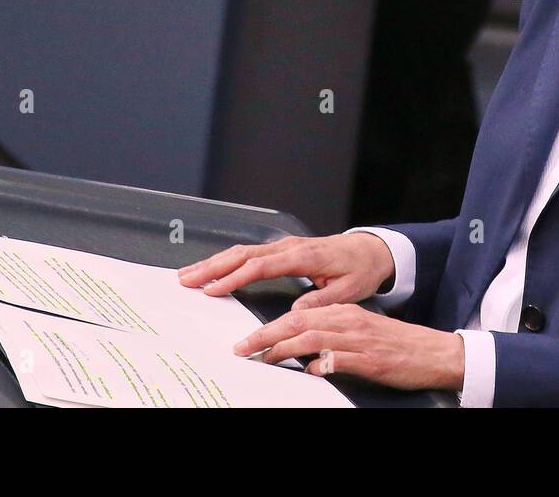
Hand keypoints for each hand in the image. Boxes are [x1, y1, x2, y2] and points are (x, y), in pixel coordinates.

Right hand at [177, 233, 395, 309]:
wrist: (372, 250)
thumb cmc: (360, 269)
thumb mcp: (348, 290)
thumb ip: (321, 301)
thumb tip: (296, 313)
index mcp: (304, 256)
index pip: (262, 266)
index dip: (236, 277)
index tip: (214, 289)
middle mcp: (290, 247)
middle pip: (244, 255)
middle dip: (213, 267)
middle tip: (187, 279)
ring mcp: (285, 246)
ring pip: (243, 251)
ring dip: (215, 262)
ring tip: (189, 275)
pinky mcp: (283, 249)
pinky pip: (250, 253)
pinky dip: (228, 260)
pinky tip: (212, 269)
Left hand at [235, 303, 465, 391]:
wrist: (434, 352)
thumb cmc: (398, 345)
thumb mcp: (362, 332)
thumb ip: (332, 335)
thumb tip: (303, 347)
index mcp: (345, 312)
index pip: (299, 314)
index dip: (270, 326)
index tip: (249, 338)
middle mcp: (349, 321)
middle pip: (299, 322)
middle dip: (266, 334)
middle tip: (243, 347)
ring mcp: (359, 340)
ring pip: (312, 337)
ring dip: (283, 348)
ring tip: (263, 358)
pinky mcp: (369, 360)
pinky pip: (337, 359)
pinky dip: (319, 364)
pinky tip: (307, 370)